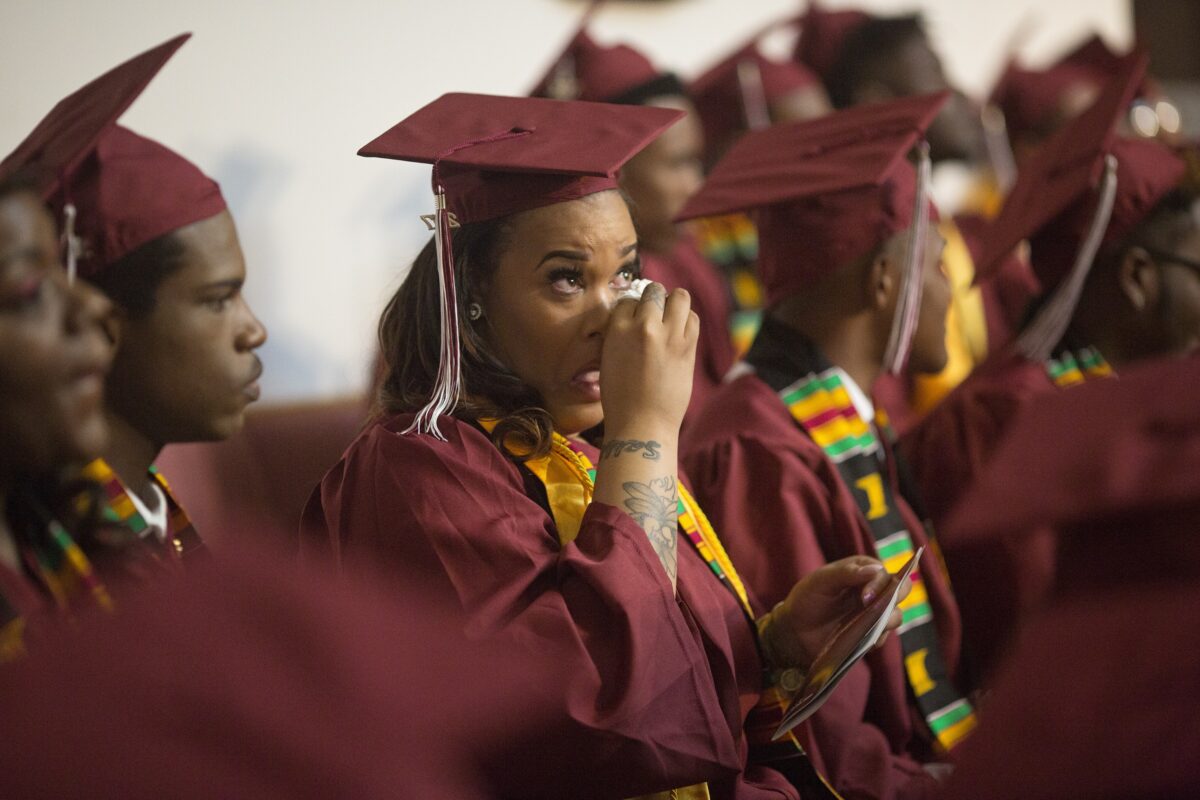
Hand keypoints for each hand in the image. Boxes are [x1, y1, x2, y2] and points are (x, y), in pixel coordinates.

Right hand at [600, 282, 698, 436]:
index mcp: (618, 330)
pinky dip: (688, 319)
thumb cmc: (620, 398)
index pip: (627, 300)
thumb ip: (619, 334)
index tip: (634, 319)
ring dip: (674, 303)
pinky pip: (693, 318)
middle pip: (654, 291)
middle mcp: (644, 327)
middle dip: (653, 299)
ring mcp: (669, 336)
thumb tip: (632, 318)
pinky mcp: (688, 348)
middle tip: (654, 313)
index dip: (631, 309)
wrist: (642, 424)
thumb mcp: (607, 359)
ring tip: (670, 316)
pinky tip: (681, 330)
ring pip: (679, 297)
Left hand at [761, 556, 910, 671]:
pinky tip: (863, 641)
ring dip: (888, 621)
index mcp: (861, 572)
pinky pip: (885, 636)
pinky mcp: (871, 633)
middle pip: (900, 589)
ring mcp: (873, 613)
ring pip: (896, 615)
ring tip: (870, 628)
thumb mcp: (820, 581)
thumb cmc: (806, 600)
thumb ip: (846, 573)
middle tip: (881, 610)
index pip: (883, 573)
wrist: (795, 632)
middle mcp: (872, 590)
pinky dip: (878, 638)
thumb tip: (875, 569)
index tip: (866, 598)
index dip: (880, 584)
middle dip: (897, 597)